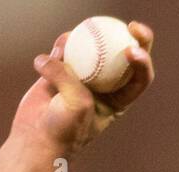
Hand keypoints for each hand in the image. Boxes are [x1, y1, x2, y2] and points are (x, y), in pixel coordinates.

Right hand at [10, 20, 155, 156]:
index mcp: (119, 99)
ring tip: (71, 42)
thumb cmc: (64, 130)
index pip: (139, 78)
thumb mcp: (76, 105)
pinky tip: (54, 52)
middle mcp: (104, 84)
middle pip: (124, 56)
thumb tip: (58, 54)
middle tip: (130, 25)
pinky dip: (61, 46)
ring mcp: (83, 74)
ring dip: (86, 38)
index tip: (132, 50)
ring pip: (92, 46)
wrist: (35, 139)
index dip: (143, 62)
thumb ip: (70, 77)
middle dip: (134, 38)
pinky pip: (65, 48)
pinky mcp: (61, 68)